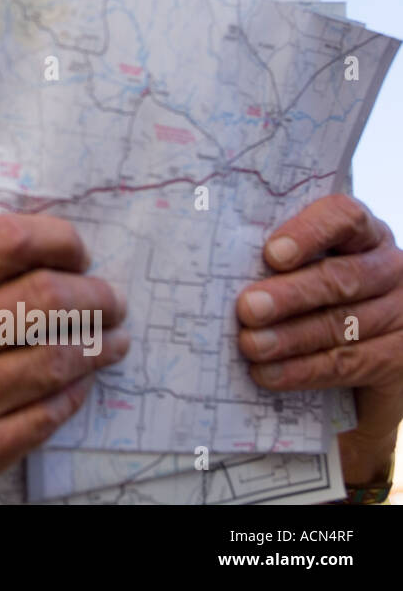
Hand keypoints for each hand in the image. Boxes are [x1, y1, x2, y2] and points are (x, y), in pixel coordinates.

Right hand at [0, 213, 129, 502]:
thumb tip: (24, 261)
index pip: (2, 244)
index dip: (55, 238)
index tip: (75, 248)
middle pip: (41, 299)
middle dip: (93, 293)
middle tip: (109, 298)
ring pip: (52, 362)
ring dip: (97, 346)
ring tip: (112, 340)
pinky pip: (36, 423)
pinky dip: (69, 400)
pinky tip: (79, 387)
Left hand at [236, 193, 402, 484]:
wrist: (354, 362)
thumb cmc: (302, 298)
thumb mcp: (293, 271)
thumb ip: (269, 262)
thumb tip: (206, 265)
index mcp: (360, 234)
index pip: (344, 217)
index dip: (310, 232)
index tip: (272, 254)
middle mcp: (386, 267)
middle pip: (340, 278)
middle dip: (290, 295)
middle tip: (246, 308)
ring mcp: (399, 313)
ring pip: (342, 324)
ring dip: (290, 337)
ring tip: (249, 344)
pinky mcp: (398, 359)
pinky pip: (349, 364)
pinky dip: (304, 370)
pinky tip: (268, 373)